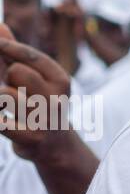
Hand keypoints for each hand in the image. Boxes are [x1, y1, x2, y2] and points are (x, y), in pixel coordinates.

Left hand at [0, 23, 80, 164]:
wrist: (56, 147)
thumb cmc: (38, 104)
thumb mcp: (33, 78)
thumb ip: (13, 54)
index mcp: (60, 79)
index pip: (31, 56)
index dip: (7, 46)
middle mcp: (56, 97)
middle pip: (17, 72)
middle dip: (6, 77)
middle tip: (11, 88)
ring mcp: (44, 119)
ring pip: (4, 95)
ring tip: (6, 106)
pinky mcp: (30, 138)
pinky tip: (0, 116)